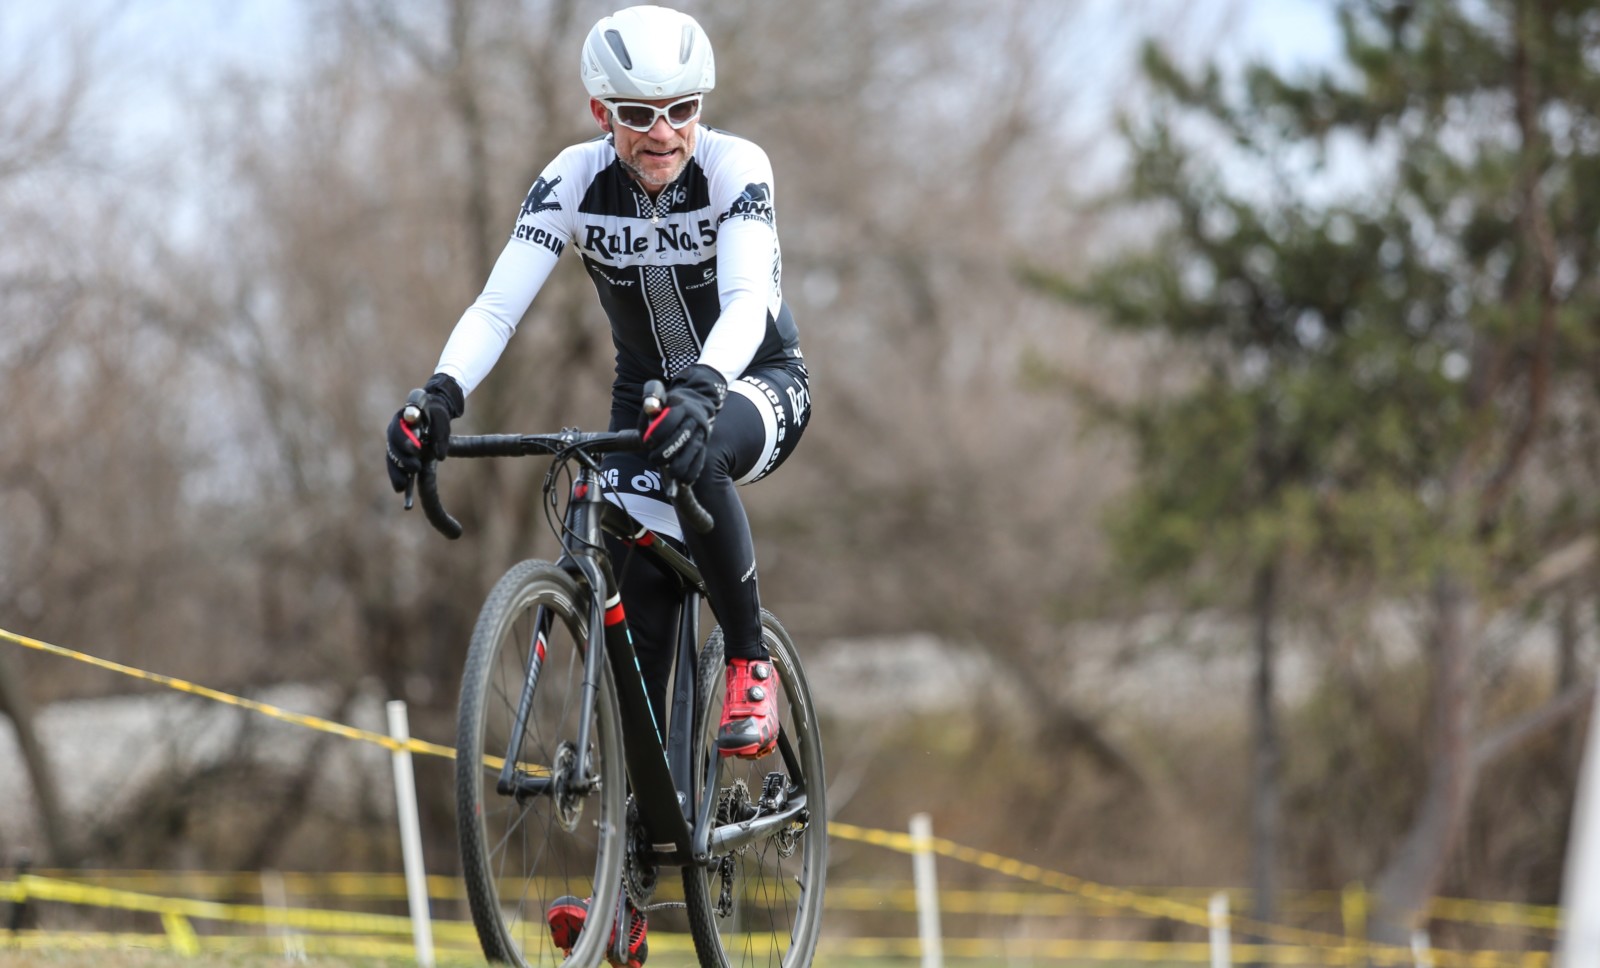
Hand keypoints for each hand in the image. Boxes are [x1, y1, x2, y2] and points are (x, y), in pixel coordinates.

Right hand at [385, 373, 464, 491]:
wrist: (431, 412)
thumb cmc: (436, 413)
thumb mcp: (442, 419)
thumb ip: (440, 434)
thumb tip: (440, 456)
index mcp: (404, 416)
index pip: (400, 428)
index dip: (405, 440)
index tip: (416, 449)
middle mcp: (395, 429)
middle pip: (394, 446)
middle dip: (403, 459)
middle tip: (416, 468)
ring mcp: (394, 441)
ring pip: (391, 458)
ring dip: (397, 472)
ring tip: (403, 487)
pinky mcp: (397, 452)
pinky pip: (394, 465)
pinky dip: (397, 476)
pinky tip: (401, 489)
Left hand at [642, 364, 726, 482]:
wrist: (696, 404)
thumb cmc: (670, 405)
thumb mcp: (660, 396)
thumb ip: (651, 399)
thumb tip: (650, 408)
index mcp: (682, 406)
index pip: (669, 420)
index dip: (656, 433)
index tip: (647, 442)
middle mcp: (695, 420)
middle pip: (681, 438)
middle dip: (664, 453)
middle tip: (653, 458)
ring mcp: (702, 433)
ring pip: (692, 452)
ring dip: (678, 466)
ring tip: (668, 472)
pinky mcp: (704, 445)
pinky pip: (700, 461)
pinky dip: (691, 473)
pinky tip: (683, 480)